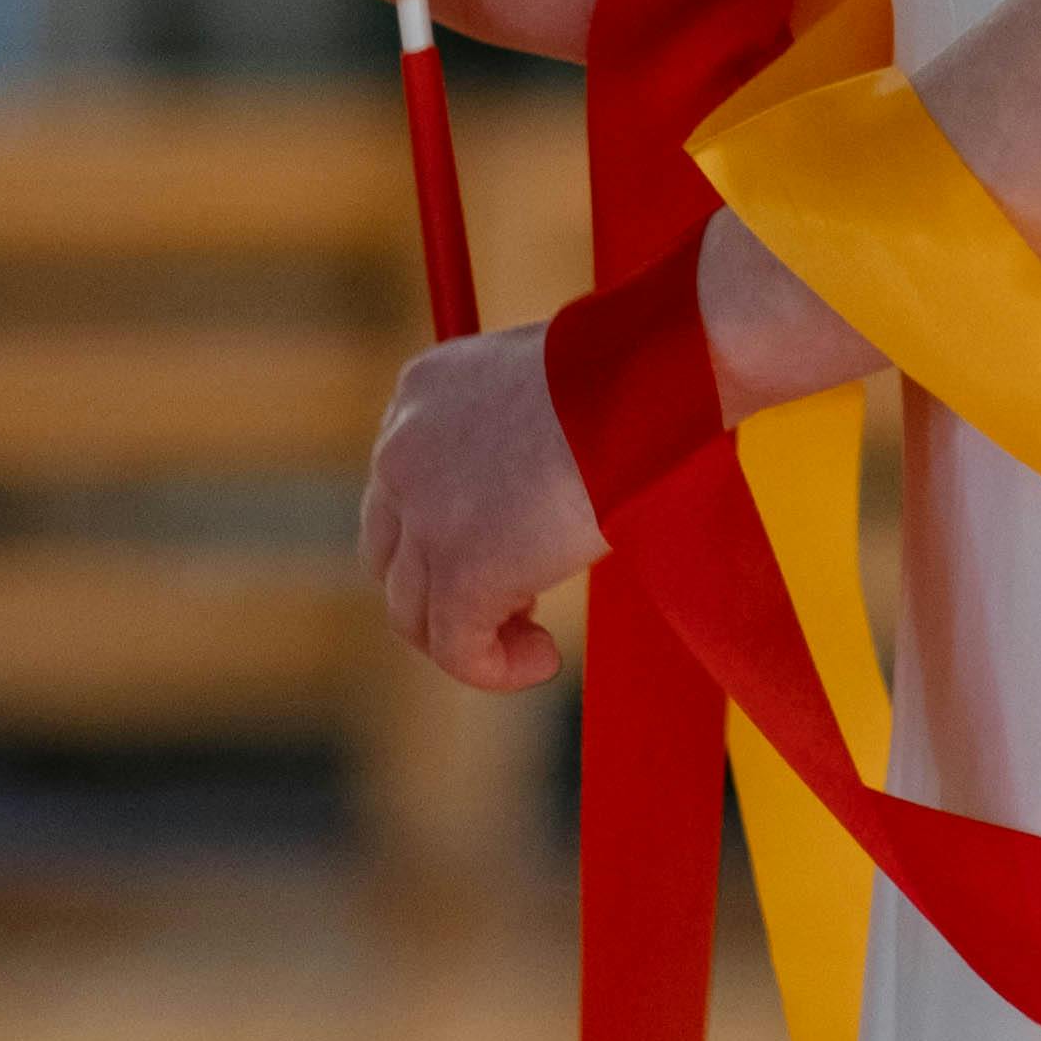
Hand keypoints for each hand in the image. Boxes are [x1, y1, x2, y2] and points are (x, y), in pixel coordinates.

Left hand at [362, 322, 605, 689]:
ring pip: (415, 612)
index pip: (403, 487)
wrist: (648, 383)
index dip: (446, 532)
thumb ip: (515, 426)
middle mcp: (402, 450)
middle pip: (392, 554)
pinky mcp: (461, 571)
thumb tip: (530, 488)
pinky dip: (495, 668)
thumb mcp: (547, 381)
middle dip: (445, 588)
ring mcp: (425, 514)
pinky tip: (542, 661)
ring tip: (535, 641)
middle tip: (521, 598)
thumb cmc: (633, 372)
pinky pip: (458, 649)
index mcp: (423, 391)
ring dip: (473, 635)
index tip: (511, 547)